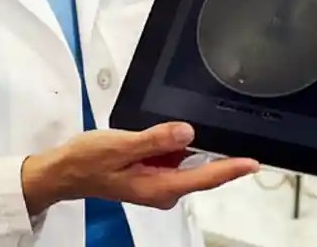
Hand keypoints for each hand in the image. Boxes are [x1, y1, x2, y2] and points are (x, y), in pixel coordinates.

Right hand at [22, 122, 257, 213]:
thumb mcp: (121, 146)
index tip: (252, 163)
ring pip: (187, 164)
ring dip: (194, 148)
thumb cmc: (88, 161)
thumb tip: (187, 133)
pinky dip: (178, 148)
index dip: (230, 169)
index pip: (203, 179)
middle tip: (231, 131)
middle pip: (200, 172)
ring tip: (194, 126)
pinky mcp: (150, 174)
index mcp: (158, 186)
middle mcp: (162, 190)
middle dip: (217, 153)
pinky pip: (174, 161)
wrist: (63, 171)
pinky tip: (173, 132)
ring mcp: (157, 183)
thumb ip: (155, 140)